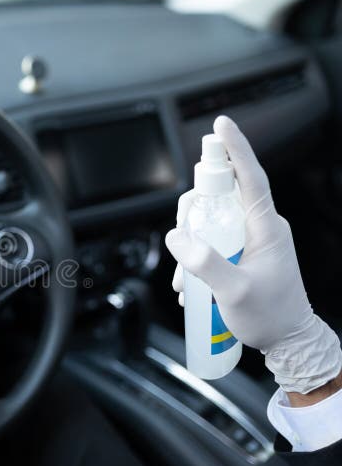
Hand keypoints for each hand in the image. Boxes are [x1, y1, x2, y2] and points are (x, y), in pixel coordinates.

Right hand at [165, 116, 341, 395]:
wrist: (289, 340)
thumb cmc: (270, 317)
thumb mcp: (235, 292)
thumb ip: (205, 263)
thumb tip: (177, 236)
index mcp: (266, 227)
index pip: (251, 177)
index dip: (235, 150)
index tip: (220, 126)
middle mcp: (259, 226)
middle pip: (217, 198)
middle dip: (191, 216)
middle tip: (182, 246)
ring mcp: (250, 238)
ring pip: (209, 222)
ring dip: (189, 246)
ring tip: (186, 283)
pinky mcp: (241, 251)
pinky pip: (211, 241)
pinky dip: (195, 258)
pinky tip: (191, 285)